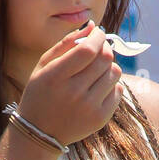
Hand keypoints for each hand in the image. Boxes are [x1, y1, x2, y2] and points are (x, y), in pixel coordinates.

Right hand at [18, 20, 122, 145]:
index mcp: (56, 76)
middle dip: (105, 49)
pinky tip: (98, 87)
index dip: (98, 37)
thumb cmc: (41, 93)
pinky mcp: (100, 119)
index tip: (97, 34)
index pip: (88, 50)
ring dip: (109, 66)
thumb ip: (66, 43)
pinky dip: (112, 85)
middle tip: (98, 50)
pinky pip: (118, 91)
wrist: (40, 133)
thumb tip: (92, 26)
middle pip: (105, 59)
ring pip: (115, 73)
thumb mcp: (44, 65)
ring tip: (96, 70)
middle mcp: (74, 93)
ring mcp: (89, 107)